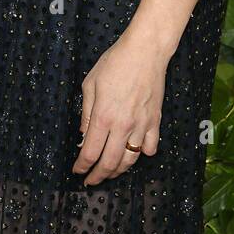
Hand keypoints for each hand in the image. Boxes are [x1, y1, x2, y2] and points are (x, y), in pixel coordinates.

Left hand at [72, 29, 167, 183]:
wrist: (145, 52)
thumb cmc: (114, 63)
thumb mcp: (90, 84)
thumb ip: (86, 113)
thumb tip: (84, 136)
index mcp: (103, 116)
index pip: (90, 152)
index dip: (82, 166)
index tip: (77, 171)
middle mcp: (123, 126)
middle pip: (109, 163)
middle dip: (98, 176)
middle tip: (90, 181)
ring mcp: (141, 126)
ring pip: (130, 160)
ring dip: (118, 171)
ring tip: (109, 173)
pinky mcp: (155, 122)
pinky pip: (150, 148)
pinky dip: (142, 155)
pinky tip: (134, 153)